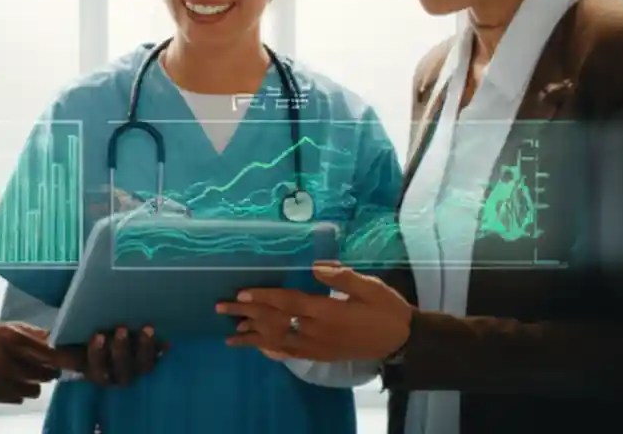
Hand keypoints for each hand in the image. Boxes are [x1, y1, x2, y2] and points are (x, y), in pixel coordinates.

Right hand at [0, 323, 60, 402]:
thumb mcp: (1, 328)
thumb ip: (29, 332)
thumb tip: (52, 338)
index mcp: (12, 338)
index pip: (48, 354)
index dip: (57, 360)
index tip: (58, 361)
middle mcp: (6, 359)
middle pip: (44, 374)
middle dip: (49, 374)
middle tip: (46, 372)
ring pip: (33, 391)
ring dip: (34, 386)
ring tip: (26, 380)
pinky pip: (17, 399)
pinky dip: (18, 393)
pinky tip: (10, 385)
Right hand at [53, 325, 166, 385]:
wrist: (97, 336)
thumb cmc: (80, 337)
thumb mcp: (68, 340)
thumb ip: (61, 346)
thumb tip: (45, 342)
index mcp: (93, 370)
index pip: (95, 367)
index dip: (97, 354)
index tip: (98, 335)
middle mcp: (115, 375)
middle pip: (120, 369)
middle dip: (121, 350)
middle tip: (121, 328)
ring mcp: (133, 369)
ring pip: (141, 366)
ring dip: (145, 348)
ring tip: (146, 329)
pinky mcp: (147, 361)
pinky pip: (157, 359)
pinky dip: (161, 350)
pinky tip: (166, 341)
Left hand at [216, 262, 412, 361]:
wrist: (401, 341)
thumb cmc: (386, 309)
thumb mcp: (370, 287)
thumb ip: (342, 277)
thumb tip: (316, 267)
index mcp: (328, 312)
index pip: (288, 303)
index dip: (263, 298)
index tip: (241, 294)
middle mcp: (317, 332)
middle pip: (276, 322)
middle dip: (247, 315)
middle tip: (221, 309)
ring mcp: (317, 347)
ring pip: (278, 341)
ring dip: (253, 337)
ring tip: (230, 334)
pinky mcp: (321, 355)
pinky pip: (291, 354)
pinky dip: (272, 350)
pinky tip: (258, 348)